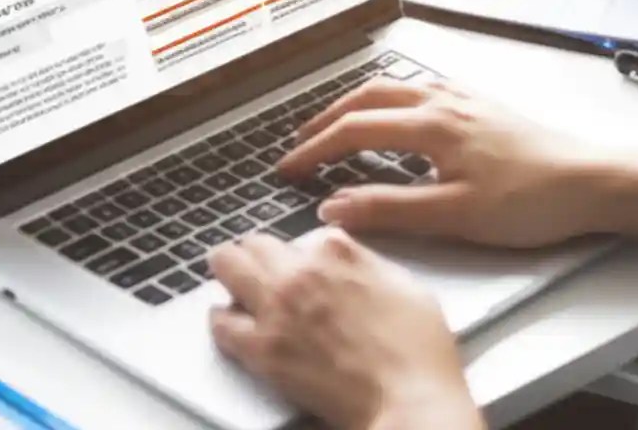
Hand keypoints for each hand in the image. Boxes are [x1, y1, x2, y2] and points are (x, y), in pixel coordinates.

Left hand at [209, 231, 484, 429]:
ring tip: (233, 281)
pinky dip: (221, 318)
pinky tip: (227, 320)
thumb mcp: (405, 284)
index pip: (304, 237)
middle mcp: (300, 271)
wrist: (407, 398)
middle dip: (258, 253)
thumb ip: (366, 263)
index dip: (304, 255)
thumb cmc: (417, 350)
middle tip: (259, 266)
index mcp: (337, 251)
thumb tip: (347, 258)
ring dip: (230, 270)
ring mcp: (276, 308)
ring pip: (226, 265)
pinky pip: (219, 322)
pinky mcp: (261, 348)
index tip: (306, 267)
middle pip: (256, 243)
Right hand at [279, 78, 637, 250]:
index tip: (287, 169)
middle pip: (367, 98)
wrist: (595, 182)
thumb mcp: (455, 215)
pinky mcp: (483, 105)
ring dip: (357, 105)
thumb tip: (334, 207)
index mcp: (431, 125)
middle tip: (300, 143)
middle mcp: (443, 101)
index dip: (314, 149)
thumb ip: (390, 210)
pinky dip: (392, 99)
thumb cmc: (533, 201)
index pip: (354, 130)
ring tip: (337, 126)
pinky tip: (399, 116)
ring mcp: (465, 99)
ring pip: (394, 88)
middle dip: (327, 119)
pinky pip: (422, 89)